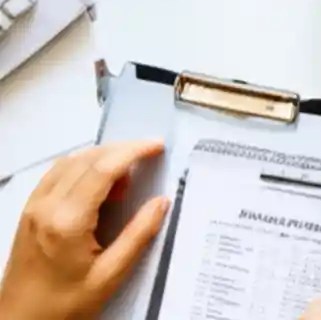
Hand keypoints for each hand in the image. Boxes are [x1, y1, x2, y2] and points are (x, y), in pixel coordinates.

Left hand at [0, 141, 168, 319]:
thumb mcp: (109, 276)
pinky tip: (98, 183)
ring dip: (101, 157)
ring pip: (69, 162)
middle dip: (121, 149)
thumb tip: (161, 202)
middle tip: (149, 155)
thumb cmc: (65, 304)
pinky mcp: (28, 211)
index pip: (102, 169)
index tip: (157, 146)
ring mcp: (33, 206)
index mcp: (67, 221)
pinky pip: (56, 174)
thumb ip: (138, 236)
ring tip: (126, 174)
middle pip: (86, 158)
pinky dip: (81, 167)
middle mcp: (46, 206)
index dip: (132, 151)